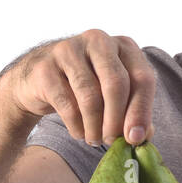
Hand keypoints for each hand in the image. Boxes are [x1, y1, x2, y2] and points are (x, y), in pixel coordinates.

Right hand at [0, 29, 155, 145]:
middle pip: (116, 84)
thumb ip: (134, 113)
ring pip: (90, 96)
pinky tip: (79, 133)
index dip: (141, 111)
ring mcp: (69, 50)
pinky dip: (76, 126)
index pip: (142, 77)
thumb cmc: (87, 89)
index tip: (136, 139)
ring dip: (95, 127)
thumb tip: (142, 136)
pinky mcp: (45, 68)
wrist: (39, 80)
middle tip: (112, 141)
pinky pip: (67, 104)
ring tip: (95, 140)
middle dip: (116, 120)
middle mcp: (98, 40)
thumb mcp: (116, 97)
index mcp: (124, 45)